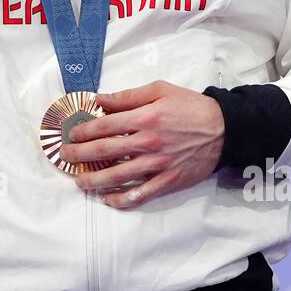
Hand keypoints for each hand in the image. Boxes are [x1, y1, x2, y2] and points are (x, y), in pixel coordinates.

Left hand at [58, 81, 225, 209]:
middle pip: (104, 152)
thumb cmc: (190, 106)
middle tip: (66, 157)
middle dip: (80, 155)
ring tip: (80, 181)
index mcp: (145, 118)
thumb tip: (99, 100)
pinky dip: (122, 199)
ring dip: (94, 181)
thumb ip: (127, 96)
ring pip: (118, 177)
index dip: (84, 132)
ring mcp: (158, 165)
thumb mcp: (160, 90)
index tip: (72, 135)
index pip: (104, 126)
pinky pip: (140, 195)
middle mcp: (148, 143)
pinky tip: (108, 199)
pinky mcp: (168, 181)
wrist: (224, 129)